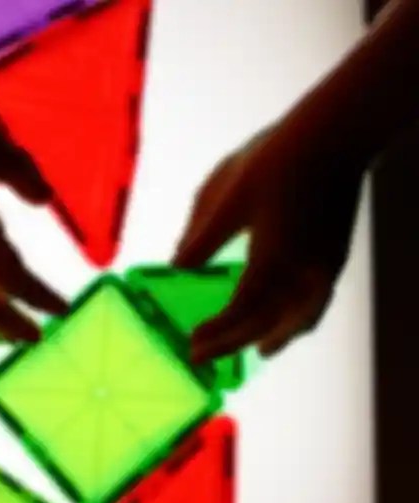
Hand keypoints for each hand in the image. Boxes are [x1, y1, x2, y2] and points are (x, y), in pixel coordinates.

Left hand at [173, 120, 363, 361]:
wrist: (337, 135)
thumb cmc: (275, 159)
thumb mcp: (226, 194)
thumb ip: (201, 236)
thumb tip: (176, 266)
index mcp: (273, 258)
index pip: (241, 311)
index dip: (216, 332)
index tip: (191, 344)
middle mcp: (303, 270)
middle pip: (268, 322)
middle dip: (234, 342)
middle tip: (203, 357)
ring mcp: (325, 265)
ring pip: (301, 318)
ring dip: (276, 336)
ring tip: (260, 352)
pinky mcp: (336, 255)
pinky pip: (318, 301)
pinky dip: (302, 318)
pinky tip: (293, 318)